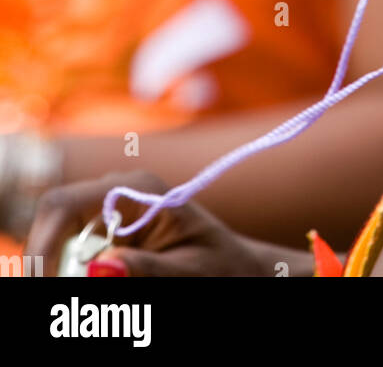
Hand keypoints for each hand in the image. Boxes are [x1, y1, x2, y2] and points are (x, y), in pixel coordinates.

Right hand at [25, 171, 282, 276]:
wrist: (240, 270)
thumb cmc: (222, 269)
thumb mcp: (187, 274)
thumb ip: (145, 270)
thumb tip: (98, 268)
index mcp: (139, 189)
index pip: (65, 203)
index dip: (43, 242)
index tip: (41, 281)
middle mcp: (120, 190)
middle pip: (56, 215)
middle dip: (47, 256)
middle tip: (53, 293)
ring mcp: (114, 207)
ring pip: (61, 233)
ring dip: (61, 265)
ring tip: (88, 287)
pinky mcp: (112, 227)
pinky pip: (75, 246)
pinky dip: (73, 269)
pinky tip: (98, 280)